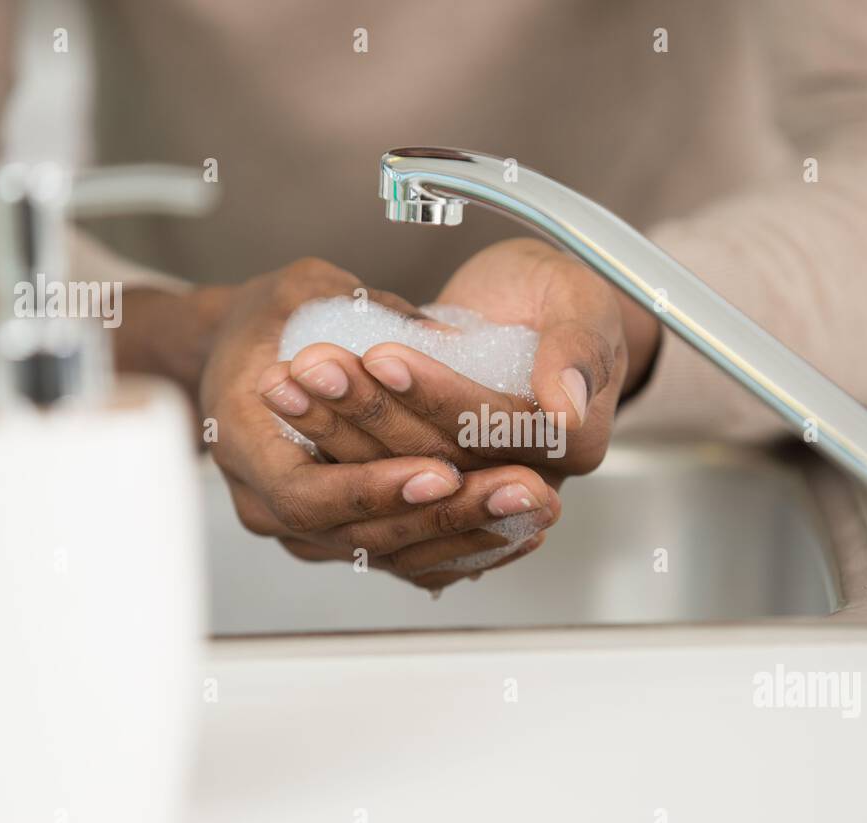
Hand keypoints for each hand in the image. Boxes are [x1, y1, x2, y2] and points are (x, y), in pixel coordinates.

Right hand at [196, 258, 560, 589]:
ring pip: (389, 553)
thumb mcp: (307, 289)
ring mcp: (302, 530)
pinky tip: (516, 529)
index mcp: (242, 443)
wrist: (242, 354)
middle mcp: (264, 502)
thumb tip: (440, 336)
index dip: (378, 489)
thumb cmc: (269, 318)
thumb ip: (367, 313)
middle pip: (360, 535)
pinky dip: (459, 548)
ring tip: (533, 506)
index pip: (308, 495)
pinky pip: (400, 558)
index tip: (442, 473)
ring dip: (466, 534)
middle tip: (518, 491)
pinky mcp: (337, 537)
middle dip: (445, 515)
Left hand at [256, 238, 660, 481]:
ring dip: (337, 427)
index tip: (383, 355)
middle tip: (314, 368)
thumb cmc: (555, 294)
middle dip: (370, 411)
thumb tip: (568, 410)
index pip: (493, 428)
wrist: (525, 308)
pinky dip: (330, 436)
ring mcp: (477, 484)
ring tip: (287, 382)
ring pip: (400, 470)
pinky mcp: (432, 479)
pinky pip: (378, 470)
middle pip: (440, 457)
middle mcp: (529, 477)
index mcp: (574, 444)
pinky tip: (288, 401)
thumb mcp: (579, 298)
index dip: (437, 395)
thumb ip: (578, 348)